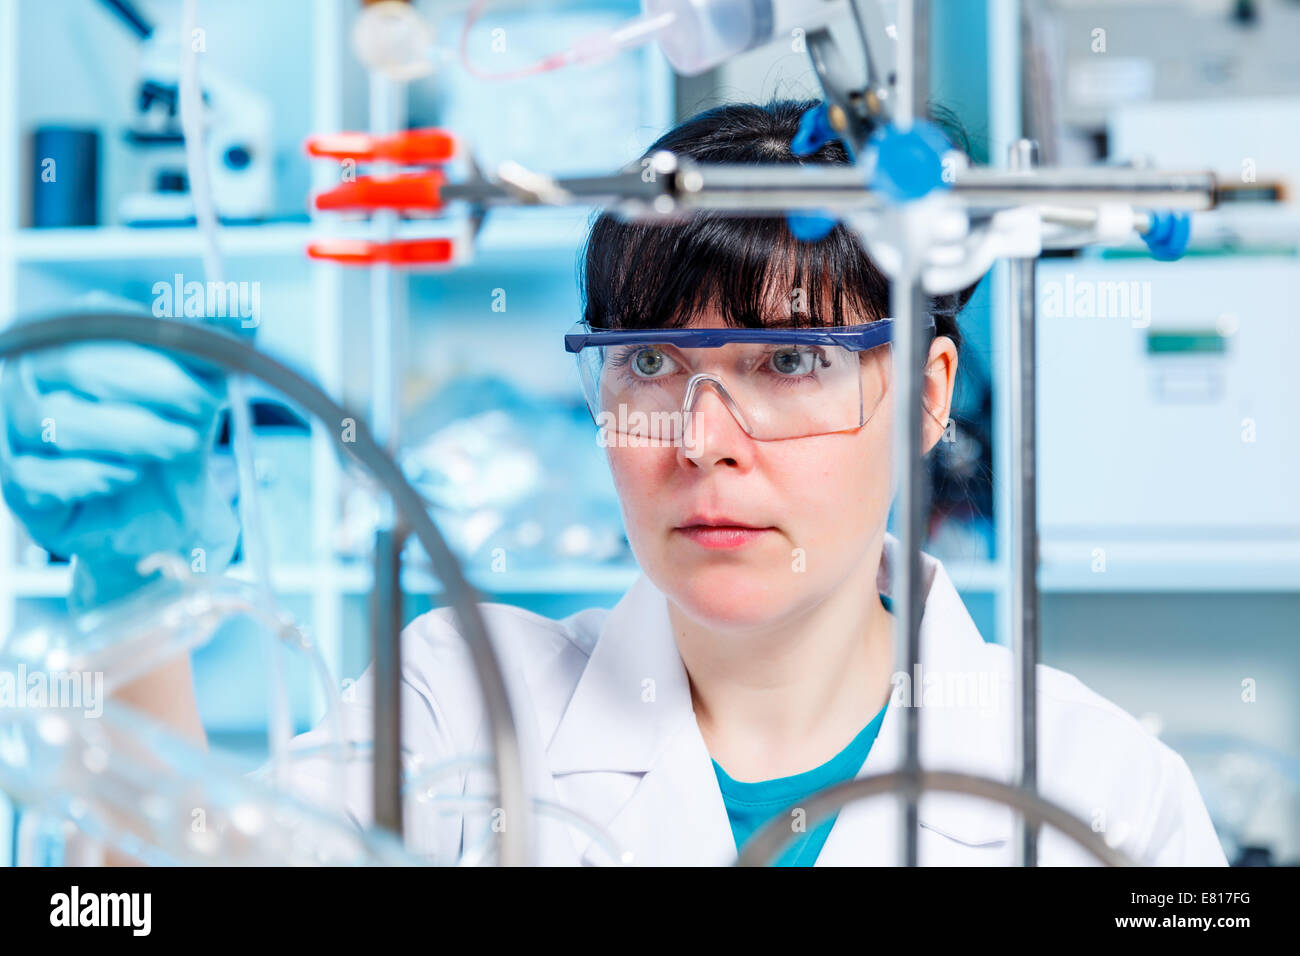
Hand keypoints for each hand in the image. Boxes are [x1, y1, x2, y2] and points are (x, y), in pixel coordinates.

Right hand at [0, 339, 238, 610]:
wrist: (165, 514)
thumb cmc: (171, 437)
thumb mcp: (203, 386)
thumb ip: (216, 343)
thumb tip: (238, 305)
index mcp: (72, 333)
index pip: (106, 318)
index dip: (165, 342)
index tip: (217, 365)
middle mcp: (30, 372)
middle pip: (79, 365)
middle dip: (158, 388)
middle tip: (204, 408)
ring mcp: (14, 425)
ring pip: (54, 421)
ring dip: (131, 436)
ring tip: (174, 447)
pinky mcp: (15, 480)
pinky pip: (36, 477)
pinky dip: (93, 478)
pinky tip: (126, 477)